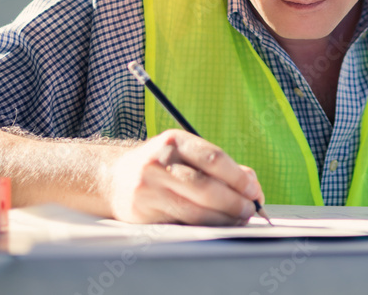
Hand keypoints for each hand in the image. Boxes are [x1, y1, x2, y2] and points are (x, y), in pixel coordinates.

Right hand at [105, 129, 264, 225]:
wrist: (113, 179)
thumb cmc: (161, 166)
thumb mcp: (185, 154)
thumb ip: (219, 166)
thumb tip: (252, 184)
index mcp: (174, 141)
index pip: (213, 158)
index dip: (238, 177)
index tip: (254, 190)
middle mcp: (159, 162)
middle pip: (205, 186)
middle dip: (233, 201)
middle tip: (250, 209)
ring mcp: (148, 188)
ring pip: (194, 210)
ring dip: (223, 218)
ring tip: (239, 220)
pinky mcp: (143, 212)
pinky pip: (181, 223)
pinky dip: (204, 226)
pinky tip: (217, 226)